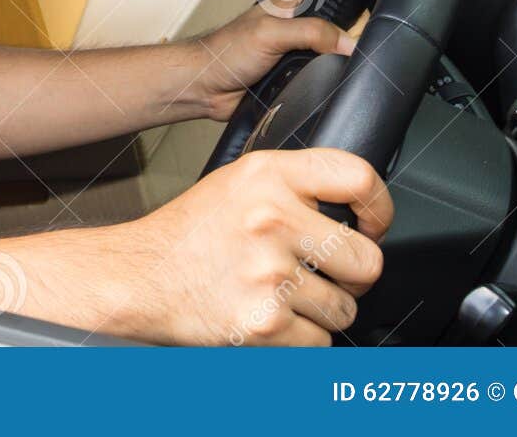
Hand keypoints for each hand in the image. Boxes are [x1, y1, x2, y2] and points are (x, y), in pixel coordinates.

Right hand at [49, 148, 390, 344]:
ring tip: (281, 295)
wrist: (137, 278)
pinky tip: (270, 317)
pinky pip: (321, 341)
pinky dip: (301, 339)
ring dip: (321, 310)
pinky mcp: (266, 321)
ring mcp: (269, 272)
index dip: (379, 207)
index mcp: (266, 175)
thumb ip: (290, 185)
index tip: (373, 225)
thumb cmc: (184, 236)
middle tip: (326, 274)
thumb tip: (352, 208)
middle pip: (367, 258)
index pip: (356, 178)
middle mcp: (270, 218)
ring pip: (345, 307)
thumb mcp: (234, 184)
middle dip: (353, 275)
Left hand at [184, 0, 355, 120]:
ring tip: (316, 75)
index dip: (347, 21)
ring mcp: (294, 55)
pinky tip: (311, 90)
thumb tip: (347, 42)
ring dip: (325, 72)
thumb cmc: (225, 52)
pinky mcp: (291, 78)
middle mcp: (295, 29)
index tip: (356, 39)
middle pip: (334, 38)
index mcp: (291, 6)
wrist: (206, 87)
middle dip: (337, 51)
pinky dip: (315, 88)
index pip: (332, 7)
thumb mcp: (270, 33)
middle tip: (337, 61)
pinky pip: (315, 84)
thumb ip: (310, 32)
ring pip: (327, 63)